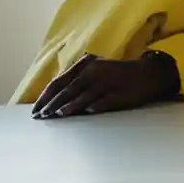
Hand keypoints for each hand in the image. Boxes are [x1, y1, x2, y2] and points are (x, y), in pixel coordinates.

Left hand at [32, 53, 178, 118]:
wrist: (148, 73)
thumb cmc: (117, 73)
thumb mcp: (96, 68)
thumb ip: (76, 78)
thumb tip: (52, 96)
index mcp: (86, 65)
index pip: (59, 81)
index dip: (45, 96)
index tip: (35, 109)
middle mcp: (95, 72)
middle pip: (68, 90)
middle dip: (52, 104)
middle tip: (41, 116)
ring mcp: (108, 83)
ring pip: (83, 96)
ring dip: (68, 107)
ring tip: (57, 115)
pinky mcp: (120, 93)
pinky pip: (103, 101)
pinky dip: (94, 106)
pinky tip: (85, 112)